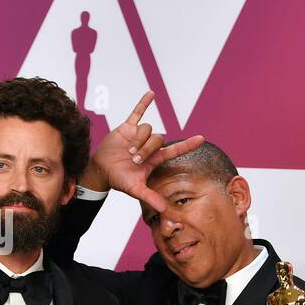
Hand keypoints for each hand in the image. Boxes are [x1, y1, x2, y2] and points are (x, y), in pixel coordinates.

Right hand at [83, 91, 203, 211]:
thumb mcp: (136, 189)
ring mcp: (139, 135)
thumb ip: (150, 198)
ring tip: (128, 150)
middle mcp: (150, 145)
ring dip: (139, 139)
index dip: (188, 145)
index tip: (202, 139)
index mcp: (155, 158)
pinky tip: (152, 93)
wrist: (102, 170)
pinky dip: (144, 103)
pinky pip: (137, 113)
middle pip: (158, 138)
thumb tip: (163, 210)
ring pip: (147, 129)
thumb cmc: (120, 180)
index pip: (175, 150)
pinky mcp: (127, 127)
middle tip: (135, 159)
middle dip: (146, 148)